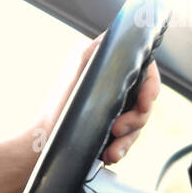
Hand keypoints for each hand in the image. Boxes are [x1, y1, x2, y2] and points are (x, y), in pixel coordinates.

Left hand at [25, 31, 160, 164]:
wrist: (41, 145)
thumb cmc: (56, 110)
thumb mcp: (76, 73)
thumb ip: (95, 52)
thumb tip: (115, 37)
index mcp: (107, 67)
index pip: (145, 69)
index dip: (151, 86)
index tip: (145, 103)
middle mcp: (113, 85)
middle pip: (146, 100)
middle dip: (136, 120)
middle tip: (118, 129)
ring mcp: (113, 108)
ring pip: (138, 123)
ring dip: (127, 140)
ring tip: (111, 151)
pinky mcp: (110, 129)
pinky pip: (128, 139)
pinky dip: (121, 149)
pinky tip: (110, 156)